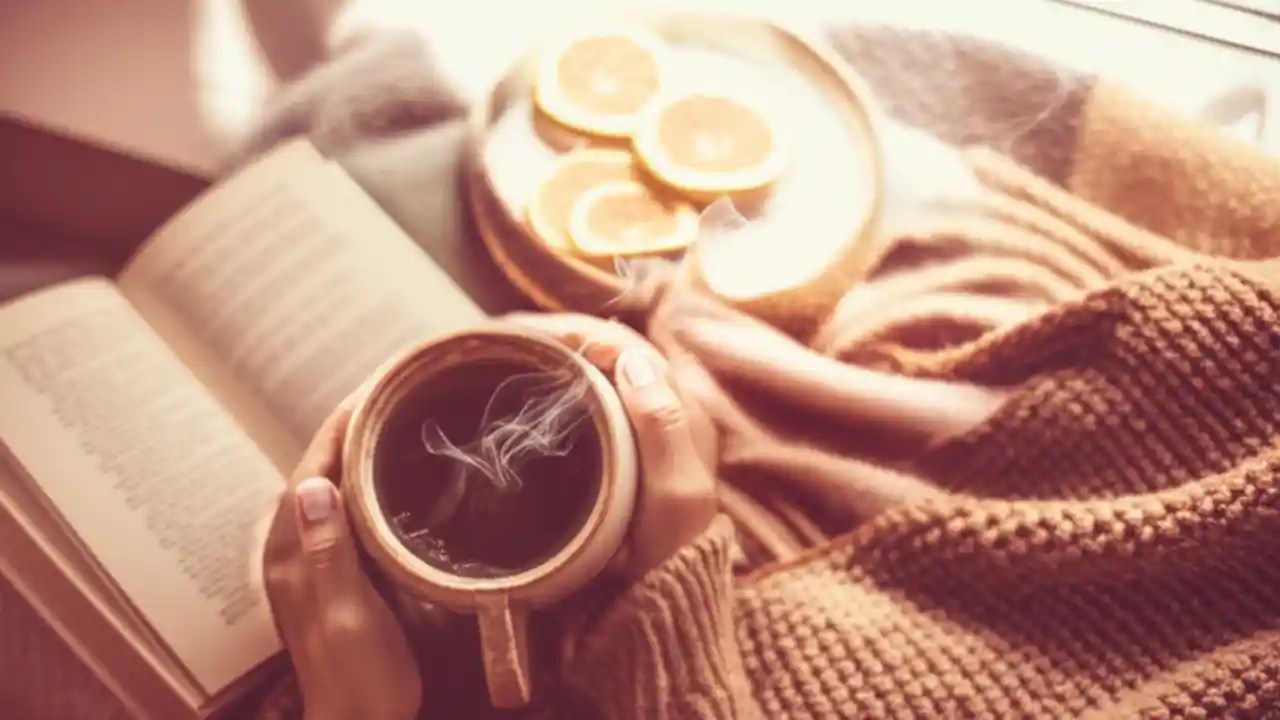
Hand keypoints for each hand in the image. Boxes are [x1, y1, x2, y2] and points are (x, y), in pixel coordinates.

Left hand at [262, 397, 422, 719]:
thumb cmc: (358, 675)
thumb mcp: (346, 613)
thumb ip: (329, 551)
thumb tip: (315, 484)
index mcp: (293, 554)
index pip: (311, 472)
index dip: (339, 428)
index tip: (370, 390)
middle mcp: (295, 552)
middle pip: (318, 473)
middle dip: (348, 430)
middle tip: (390, 393)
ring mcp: (313, 564)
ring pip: (331, 491)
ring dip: (356, 453)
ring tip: (392, 420)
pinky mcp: (334, 576)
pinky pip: (345, 513)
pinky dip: (364, 484)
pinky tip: (391, 478)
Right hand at [505, 313, 718, 575]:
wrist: (662, 596)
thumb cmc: (670, 548)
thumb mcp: (676, 493)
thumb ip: (663, 426)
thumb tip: (633, 359)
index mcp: (684, 407)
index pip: (626, 346)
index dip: (575, 330)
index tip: (522, 331)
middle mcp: (666, 407)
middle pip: (608, 349)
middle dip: (557, 332)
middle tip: (501, 335)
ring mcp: (642, 426)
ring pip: (596, 368)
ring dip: (554, 350)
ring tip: (504, 348)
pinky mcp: (622, 445)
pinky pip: (589, 394)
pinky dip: (556, 379)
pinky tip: (525, 383)